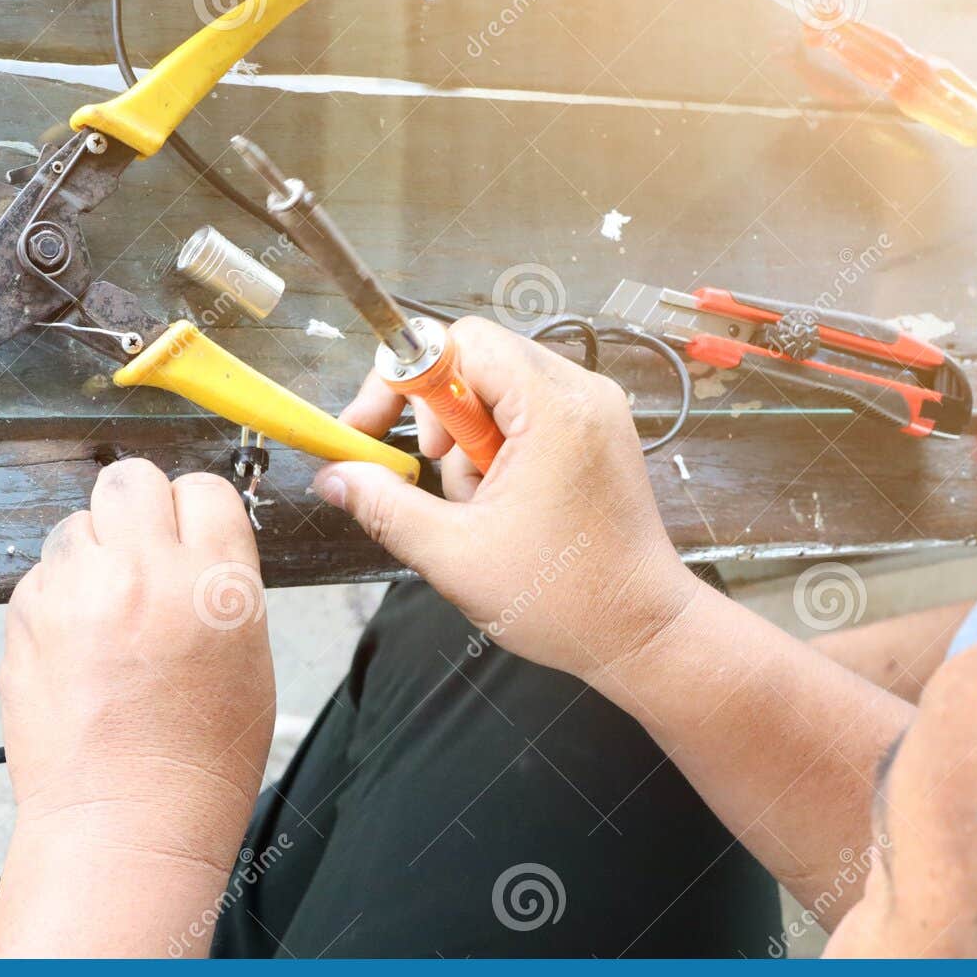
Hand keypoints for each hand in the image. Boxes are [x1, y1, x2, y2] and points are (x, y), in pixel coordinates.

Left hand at [0, 459, 273, 863]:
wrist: (126, 820)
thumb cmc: (198, 760)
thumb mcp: (249, 657)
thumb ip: (220, 585)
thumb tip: (193, 545)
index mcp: (217, 580)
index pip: (203, 487)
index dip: (194, 510)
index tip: (188, 532)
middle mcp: (146, 570)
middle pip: (131, 478)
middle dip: (135, 508)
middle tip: (139, 552)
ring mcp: (80, 590)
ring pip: (76, 523)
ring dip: (91, 553)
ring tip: (104, 611)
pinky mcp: (26, 616)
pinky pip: (40, 575)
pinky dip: (56, 598)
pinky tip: (76, 647)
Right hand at [312, 317, 700, 681]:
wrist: (643, 634)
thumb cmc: (566, 599)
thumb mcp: (453, 554)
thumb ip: (384, 505)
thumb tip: (333, 477)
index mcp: (554, 409)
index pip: (459, 342)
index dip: (402, 378)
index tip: (372, 427)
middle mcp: (581, 394)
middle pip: (475, 359)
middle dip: (435, 416)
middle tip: (429, 472)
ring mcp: (593, 411)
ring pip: (495, 390)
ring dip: (466, 442)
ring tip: (480, 506)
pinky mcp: (595, 434)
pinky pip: (523, 414)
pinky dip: (495, 449)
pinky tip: (501, 502)